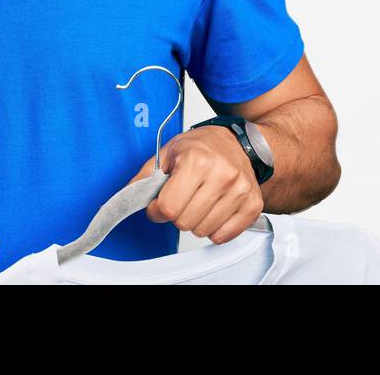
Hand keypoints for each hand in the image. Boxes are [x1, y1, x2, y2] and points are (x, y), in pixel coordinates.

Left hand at [127, 125, 263, 244]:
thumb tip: (126, 197)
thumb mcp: (169, 152)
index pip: (168, 207)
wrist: (239, 143)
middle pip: (184, 222)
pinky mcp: (253, 205)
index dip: (157, 210)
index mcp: (197, 160)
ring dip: (195, 222)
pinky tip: (213, 210)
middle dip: (176, 215)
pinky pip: (223, 236)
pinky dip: (214, 229)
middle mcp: (222, 175)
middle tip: (182, 199)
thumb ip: (145, 176)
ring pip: (203, 231)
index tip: (159, 204)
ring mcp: (240, 191)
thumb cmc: (203, 147)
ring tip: (199, 202)